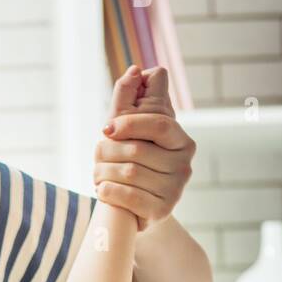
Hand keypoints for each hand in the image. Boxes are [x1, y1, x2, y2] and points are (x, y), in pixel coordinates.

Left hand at [93, 65, 194, 232]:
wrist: (134, 208)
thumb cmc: (131, 161)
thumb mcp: (129, 127)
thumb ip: (130, 97)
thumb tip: (135, 69)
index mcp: (181, 140)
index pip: (158, 124)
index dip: (129, 123)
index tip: (105, 128)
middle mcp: (184, 164)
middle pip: (136, 150)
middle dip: (107, 153)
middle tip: (97, 158)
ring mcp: (176, 190)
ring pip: (129, 173)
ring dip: (103, 172)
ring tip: (98, 174)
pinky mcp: (162, 211)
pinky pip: (128, 197)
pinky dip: (109, 191)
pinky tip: (102, 189)